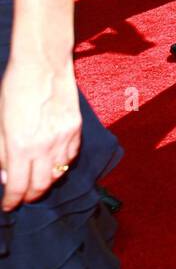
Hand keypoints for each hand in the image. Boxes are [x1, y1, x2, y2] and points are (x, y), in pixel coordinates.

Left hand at [0, 57, 80, 211]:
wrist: (43, 63)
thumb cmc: (15, 88)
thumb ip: (1, 153)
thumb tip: (5, 177)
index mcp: (21, 146)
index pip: (17, 186)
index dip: (12, 200)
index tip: (8, 205)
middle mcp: (45, 147)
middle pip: (41, 186)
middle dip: (30, 196)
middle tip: (22, 197)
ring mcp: (64, 138)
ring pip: (58, 174)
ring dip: (46, 182)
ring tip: (36, 182)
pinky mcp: (76, 129)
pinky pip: (70, 157)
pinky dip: (61, 166)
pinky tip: (52, 163)